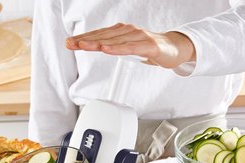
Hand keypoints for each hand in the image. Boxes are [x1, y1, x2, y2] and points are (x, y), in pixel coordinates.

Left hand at [66, 23, 195, 68]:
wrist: (174, 48)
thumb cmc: (150, 48)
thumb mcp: (128, 48)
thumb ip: (114, 47)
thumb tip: (96, 46)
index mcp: (121, 32)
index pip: (99, 35)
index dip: (84, 39)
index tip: (69, 43)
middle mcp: (128, 31)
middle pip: (103, 37)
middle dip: (85, 41)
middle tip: (70, 44)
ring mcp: (138, 36)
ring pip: (114, 41)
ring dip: (96, 43)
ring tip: (82, 46)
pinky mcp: (148, 45)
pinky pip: (130, 47)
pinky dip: (118, 49)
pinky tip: (107, 50)